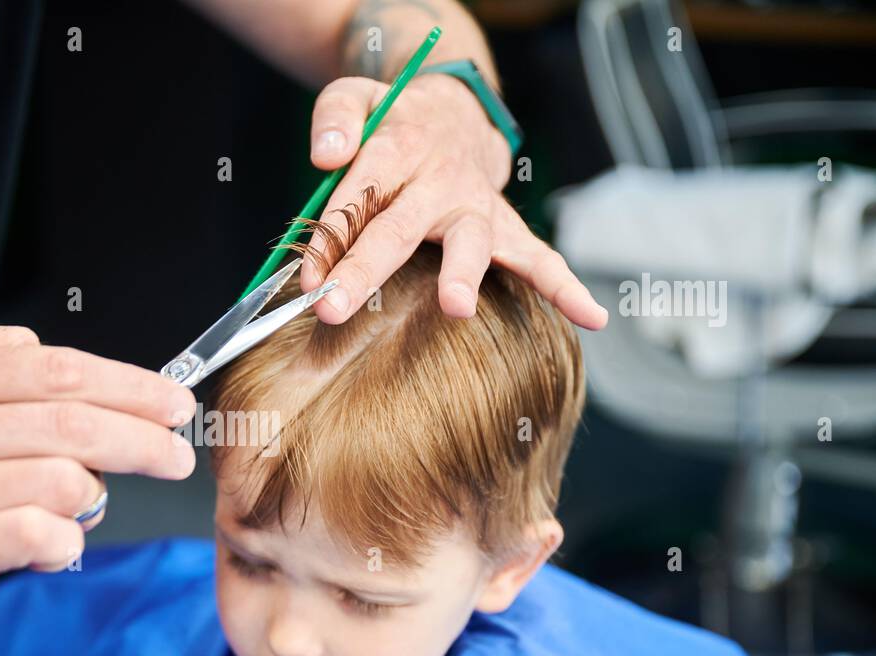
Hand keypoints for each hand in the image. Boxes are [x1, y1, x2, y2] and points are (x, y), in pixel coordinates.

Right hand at [0, 324, 197, 627]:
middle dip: (144, 442)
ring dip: (93, 498)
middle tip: (177, 457)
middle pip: (72, 425)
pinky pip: (43, 536)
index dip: (132, 388)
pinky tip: (55, 541)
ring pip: (65, 483)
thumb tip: (91, 375)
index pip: (61, 371)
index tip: (175, 405)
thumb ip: (5, 363)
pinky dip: (68, 541)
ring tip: (77, 506)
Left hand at [301, 72, 607, 329]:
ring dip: (464, 272)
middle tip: (335, 306)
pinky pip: (539, 257)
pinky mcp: (503, 226)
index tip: (307, 279)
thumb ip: (337, 118)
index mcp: (396, 146)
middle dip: (365, 268)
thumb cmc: (392, 118)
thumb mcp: (357, 96)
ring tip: (457, 305)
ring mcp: (475, 204)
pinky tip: (590, 317)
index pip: (356, 192)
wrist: (456, 111)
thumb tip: (324, 154)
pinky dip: (564, 287)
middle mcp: (438, 179)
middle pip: (399, 225)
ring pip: (471, 239)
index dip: (327, 236)